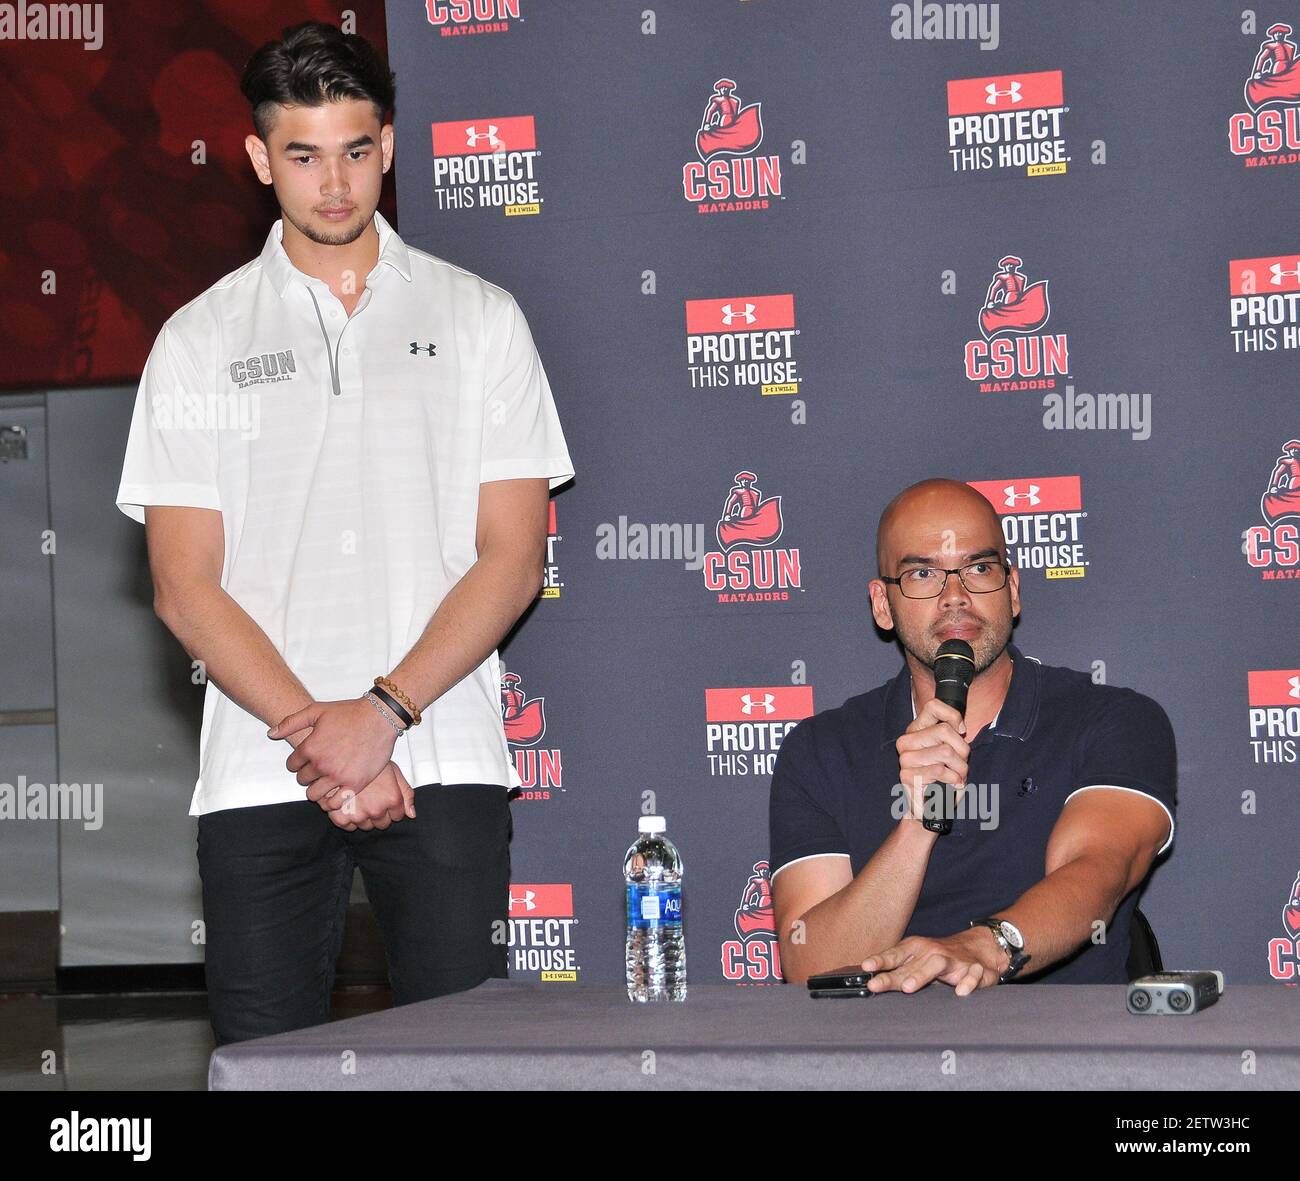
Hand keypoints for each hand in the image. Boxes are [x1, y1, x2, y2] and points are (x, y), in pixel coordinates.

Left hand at [268, 698, 399, 799]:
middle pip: (302, 780)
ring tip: (326, 781)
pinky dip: (332, 801)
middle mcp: (321, 764)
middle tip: (319, 769)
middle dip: (308, 775)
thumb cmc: (349, 712)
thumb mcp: (316, 711)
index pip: (292, 766)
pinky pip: (334, 803)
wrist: (379, 717)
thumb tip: (271, 734)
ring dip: (317, 789)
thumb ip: (291, 723)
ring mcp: (338, 776)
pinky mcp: (355, 784)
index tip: (308, 759)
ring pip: (314, 795)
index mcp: (310, 748)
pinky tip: (336, 791)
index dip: (298, 762)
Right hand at [323, 761, 416, 831]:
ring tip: (360, 800)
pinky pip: (349, 827)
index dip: (393, 808)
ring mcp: (358, 815)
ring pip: (366, 826)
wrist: (341, 755)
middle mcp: (376, 810)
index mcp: (392, 799)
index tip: (386, 799)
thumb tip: (412, 814)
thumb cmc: (368, 760)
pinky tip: (349, 804)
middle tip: (373, 799)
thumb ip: (406, 793)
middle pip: (383, 824)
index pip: (398, 816)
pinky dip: (348, 819)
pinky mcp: (340, 818)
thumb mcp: (393, 771)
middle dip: (380, 814)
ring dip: (364, 817)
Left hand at [861, 929, 1005, 996]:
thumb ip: (898, 972)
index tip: (865, 967)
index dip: (880, 960)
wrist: (980, 948)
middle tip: (876, 985)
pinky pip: (972, 975)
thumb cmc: (941, 959)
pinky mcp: (975, 970)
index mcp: (917, 949)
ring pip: (936, 964)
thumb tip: (871, 982)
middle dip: (892, 976)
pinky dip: (967, 982)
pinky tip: (960, 992)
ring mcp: (954, 960)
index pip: (895, 955)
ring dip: (921, 974)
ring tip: (908, 987)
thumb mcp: (918, 962)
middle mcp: (932, 952)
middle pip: (910, 964)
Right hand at [895, 696, 969, 823]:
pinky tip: (953, 785)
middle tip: (961, 765)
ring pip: (946, 751)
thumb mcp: (952, 751)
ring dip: (960, 768)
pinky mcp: (907, 776)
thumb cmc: (944, 779)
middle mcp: (906, 741)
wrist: (931, 810)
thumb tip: (960, 727)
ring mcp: (905, 759)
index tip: (962, 731)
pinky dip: (953, 779)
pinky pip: (940, 770)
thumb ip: (952, 734)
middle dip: (962, 751)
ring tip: (958, 777)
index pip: (934, 706)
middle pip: (945, 731)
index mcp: (916, 730)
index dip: (953, 716)